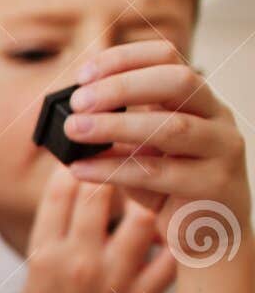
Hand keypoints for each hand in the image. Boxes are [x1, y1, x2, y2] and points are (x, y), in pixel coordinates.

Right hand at [0, 167, 175, 292]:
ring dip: (150, 198)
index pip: (61, 189)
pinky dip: (174, 237)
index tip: (91, 148)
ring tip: (153, 186)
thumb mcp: (33, 265)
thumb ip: (54, 223)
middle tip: (128, 153)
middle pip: (102, 192)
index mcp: (44, 252)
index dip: (79, 161)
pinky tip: (172, 224)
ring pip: (143, 217)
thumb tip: (75, 177)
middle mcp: (77, 263)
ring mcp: (111, 282)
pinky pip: (168, 257)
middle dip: (115, 166)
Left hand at [65, 40, 250, 254]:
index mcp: (197, 100)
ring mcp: (221, 149)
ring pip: (171, 127)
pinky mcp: (213, 184)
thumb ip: (117, 134)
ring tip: (74, 129)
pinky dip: (113, 169)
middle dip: (122, 86)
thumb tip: (70, 119)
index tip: (83, 73)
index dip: (125, 59)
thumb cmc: (172, 188)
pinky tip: (79, 170)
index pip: (167, 58)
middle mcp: (216, 117)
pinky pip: (158, 172)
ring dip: (116, 125)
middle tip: (78, 101)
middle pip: (177, 82)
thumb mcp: (141, 153)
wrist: (211, 234)